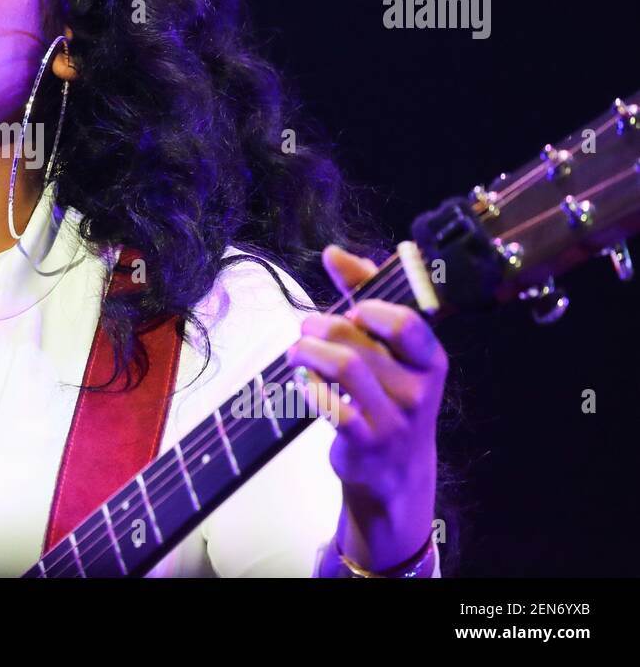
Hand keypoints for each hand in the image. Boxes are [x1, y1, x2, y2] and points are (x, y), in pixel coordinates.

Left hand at [286, 244, 447, 572]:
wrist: (395, 469)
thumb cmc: (388, 394)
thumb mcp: (387, 347)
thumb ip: (363, 294)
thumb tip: (335, 253)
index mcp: (428, 359)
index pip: (407, 323)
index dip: (370, 309)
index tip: (350, 309)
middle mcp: (417, 389)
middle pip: (359, 341)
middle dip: (322, 327)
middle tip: (307, 329)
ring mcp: (393, 418)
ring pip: (344, 368)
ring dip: (308, 353)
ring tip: (296, 352)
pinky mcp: (366, 442)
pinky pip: (333, 407)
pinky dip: (309, 390)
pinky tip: (304, 385)